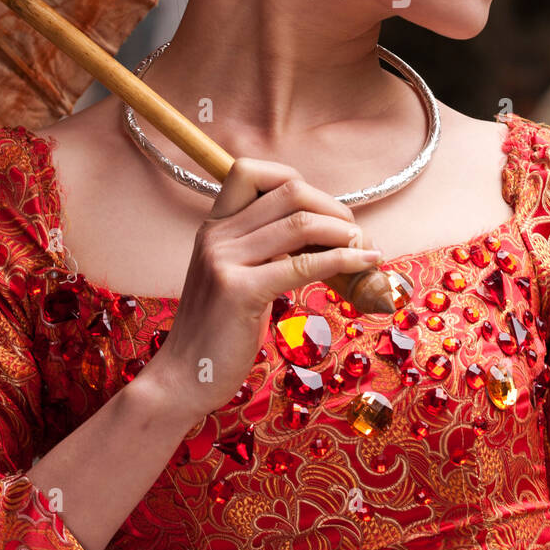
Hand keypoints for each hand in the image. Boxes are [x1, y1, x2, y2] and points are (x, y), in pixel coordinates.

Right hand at [144, 156, 381, 422]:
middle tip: (356, 234)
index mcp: (214, 226)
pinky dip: (344, 260)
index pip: (252, 170)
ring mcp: (224, 260)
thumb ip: (264, 250)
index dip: (297, 181)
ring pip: (302, 223)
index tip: (322, 210)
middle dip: (334, 207)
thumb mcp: (235, 277)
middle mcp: (216, 235)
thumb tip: (321, 231)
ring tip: (366, 250)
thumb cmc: (218, 332)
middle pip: (290, 191)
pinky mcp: (240, 291)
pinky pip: (304, 264)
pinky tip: (364, 264)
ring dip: (346, 233)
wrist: (183, 379)